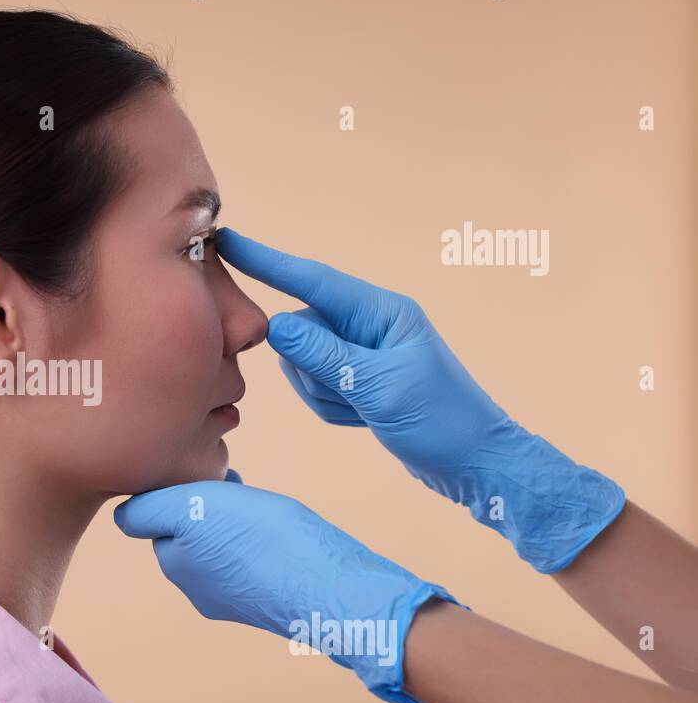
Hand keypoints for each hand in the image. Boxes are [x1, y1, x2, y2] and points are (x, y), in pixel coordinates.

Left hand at [113, 469, 466, 702]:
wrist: (332, 586)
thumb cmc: (262, 540)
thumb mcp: (193, 510)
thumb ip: (150, 510)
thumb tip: (124, 515)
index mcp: (175, 565)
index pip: (155, 516)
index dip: (176, 489)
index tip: (199, 477)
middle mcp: (198, 587)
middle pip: (188, 528)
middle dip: (203, 501)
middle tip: (231, 482)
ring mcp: (235, 595)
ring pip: (220, 538)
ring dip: (232, 513)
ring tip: (256, 500)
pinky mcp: (269, 595)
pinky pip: (250, 554)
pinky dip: (258, 532)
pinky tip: (279, 525)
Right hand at [214, 226, 624, 574]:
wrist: (475, 462)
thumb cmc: (441, 421)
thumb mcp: (378, 388)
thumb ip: (323, 355)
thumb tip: (274, 325)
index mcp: (381, 312)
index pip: (312, 280)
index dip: (267, 261)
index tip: (228, 239)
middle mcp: (367, 325)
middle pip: (299, 330)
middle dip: (309, 368)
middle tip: (348, 395)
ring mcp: (360, 352)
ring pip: (301, 362)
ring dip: (321, 392)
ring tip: (361, 410)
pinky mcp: (356, 378)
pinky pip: (314, 386)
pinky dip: (330, 407)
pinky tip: (363, 418)